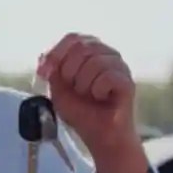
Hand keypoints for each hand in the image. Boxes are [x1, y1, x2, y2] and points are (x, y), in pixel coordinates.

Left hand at [37, 33, 138, 157]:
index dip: (56, 52)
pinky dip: (98, 91)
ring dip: (83, 85)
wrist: (97, 135)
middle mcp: (107, 54)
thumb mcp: (57, 87)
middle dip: (69, 71)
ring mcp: (120, 66)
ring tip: (89, 96)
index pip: (73, 37)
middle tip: (74, 89)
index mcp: (89, 52)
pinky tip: (101, 98)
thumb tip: (44, 56)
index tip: (44, 72)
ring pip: (95, 62)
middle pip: (82, 47)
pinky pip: (107, 76)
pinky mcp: (128, 81)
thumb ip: (51, 69)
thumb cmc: (80, 110)